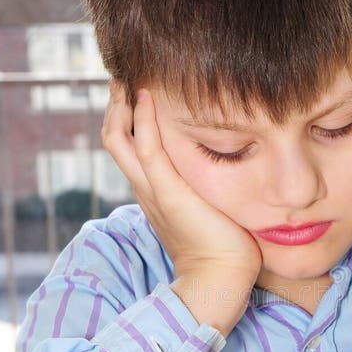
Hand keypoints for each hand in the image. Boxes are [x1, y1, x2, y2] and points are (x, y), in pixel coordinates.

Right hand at [101, 83, 262, 333]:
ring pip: (119, 137)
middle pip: (114, 135)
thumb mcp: (212, 208)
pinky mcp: (167, 193)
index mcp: (154, 191)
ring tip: (130, 74)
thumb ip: (211, 186)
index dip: (129, 115)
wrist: (220, 280)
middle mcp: (146, 187)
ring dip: (123, 103)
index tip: (141, 86)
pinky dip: (144, 119)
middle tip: (127, 71)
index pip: (130, 144)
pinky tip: (149, 94)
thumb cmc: (226, 248)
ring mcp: (152, 190)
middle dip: (117, 102)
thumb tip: (236, 167)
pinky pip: (146, 148)